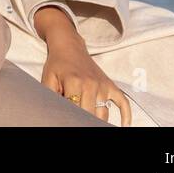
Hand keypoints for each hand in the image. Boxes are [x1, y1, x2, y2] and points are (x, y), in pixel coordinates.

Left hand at [35, 7, 131, 125]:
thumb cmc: (57, 65)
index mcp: (74, 83)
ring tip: (91, 123)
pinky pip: (123, 103)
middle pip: (90, 114)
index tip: (69, 121)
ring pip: (104, 113)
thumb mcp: (48, 79)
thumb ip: (50, 96)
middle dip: (84, 120)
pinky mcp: (111, 85)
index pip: (75, 110)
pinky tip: (124, 125)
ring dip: (98, 120)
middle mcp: (91, 84)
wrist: (69, 47)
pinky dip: (126, 115)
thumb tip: (55, 112)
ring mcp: (103, 85)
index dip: (71, 118)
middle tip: (79, 121)